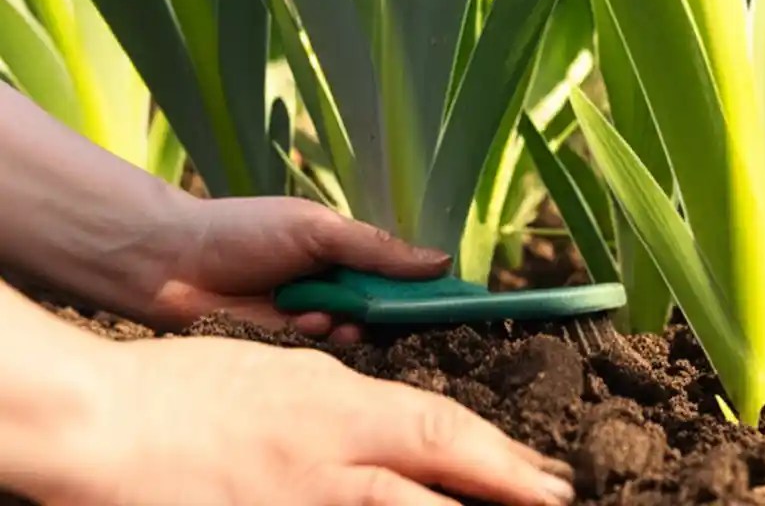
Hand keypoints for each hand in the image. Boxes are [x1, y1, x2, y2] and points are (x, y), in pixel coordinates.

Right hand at [42, 337, 575, 505]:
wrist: (107, 423)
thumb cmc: (192, 388)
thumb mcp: (287, 371)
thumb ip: (351, 398)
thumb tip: (402, 423)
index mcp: (341, 402)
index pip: (443, 428)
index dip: (502, 455)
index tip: (545, 474)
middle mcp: (333, 452)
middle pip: (438, 469)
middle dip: (508, 487)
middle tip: (557, 501)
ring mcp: (300, 499)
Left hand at [141, 197, 449, 342]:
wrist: (169, 263)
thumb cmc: (241, 231)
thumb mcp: (317, 229)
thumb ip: (378, 250)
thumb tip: (442, 262)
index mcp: (350, 256)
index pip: (407, 279)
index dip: (433, 292)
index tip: (462, 304)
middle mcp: (340, 292)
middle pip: (391, 315)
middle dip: (389, 314)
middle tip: (376, 307)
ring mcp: (316, 323)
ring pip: (361, 339)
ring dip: (349, 326)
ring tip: (321, 309)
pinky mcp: (290, 353)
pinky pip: (326, 357)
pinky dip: (318, 339)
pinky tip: (299, 319)